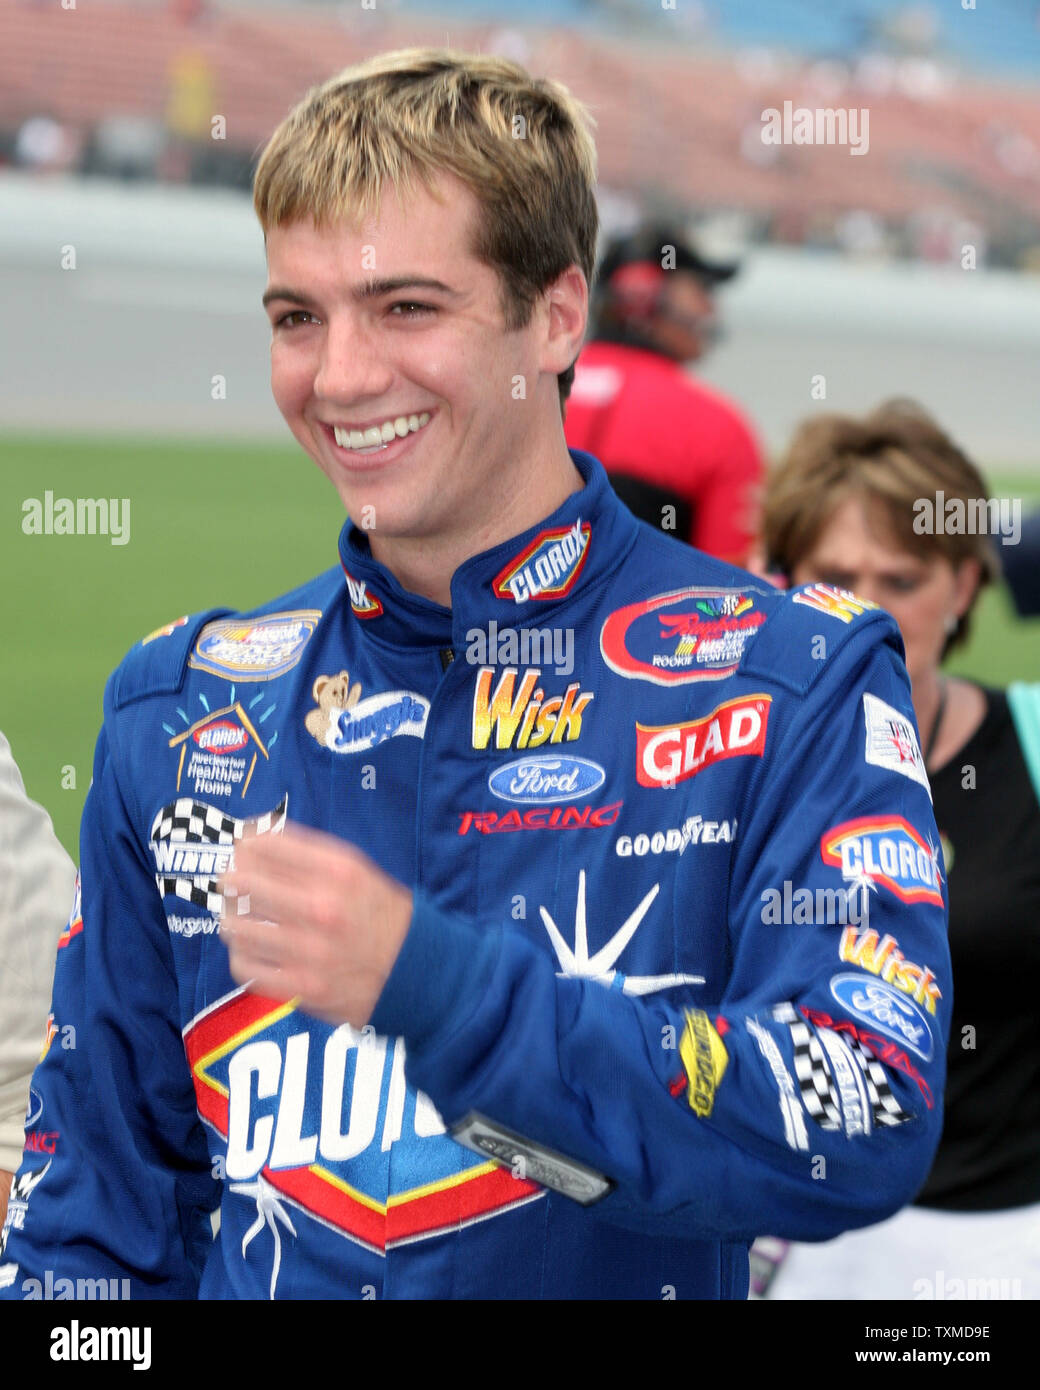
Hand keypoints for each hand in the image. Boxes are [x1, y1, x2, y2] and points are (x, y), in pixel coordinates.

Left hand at [219, 821, 412, 1027]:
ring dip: (231, 916)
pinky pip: (245, 966)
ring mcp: (308, 950)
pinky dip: (241, 954)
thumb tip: (256, 839)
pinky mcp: (301, 987)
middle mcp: (321, 906)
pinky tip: (251, 948)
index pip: (263, 844)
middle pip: (242, 881)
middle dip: (231, 878)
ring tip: (238, 915)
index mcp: (338, 870)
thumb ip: (311, 856)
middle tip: (233, 881)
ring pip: (236, 925)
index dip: (244, 842)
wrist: (417, 973)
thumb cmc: (383, 916)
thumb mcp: (359, 871)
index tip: (242, 847)